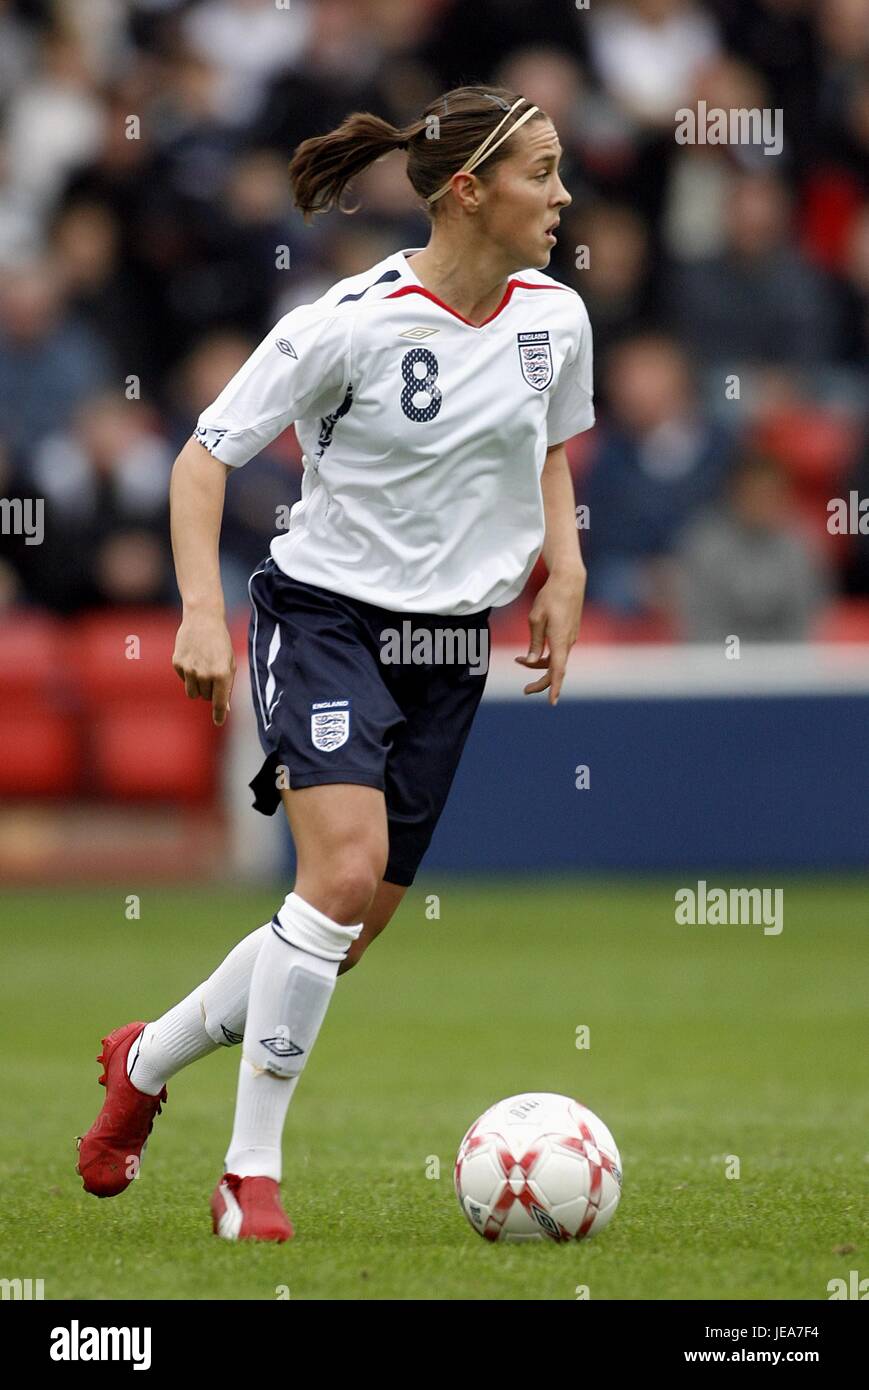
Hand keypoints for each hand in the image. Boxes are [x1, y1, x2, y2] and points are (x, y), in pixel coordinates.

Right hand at [172, 610, 235, 725]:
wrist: (203, 618)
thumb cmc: (221, 642)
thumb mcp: (229, 663)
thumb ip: (227, 686)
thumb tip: (224, 708)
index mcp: (221, 674)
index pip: (219, 702)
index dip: (219, 715)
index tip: (218, 722)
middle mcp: (204, 673)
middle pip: (206, 697)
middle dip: (211, 691)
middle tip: (214, 674)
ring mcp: (189, 669)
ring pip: (193, 692)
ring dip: (199, 686)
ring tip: (203, 668)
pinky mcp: (177, 663)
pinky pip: (183, 679)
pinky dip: (188, 674)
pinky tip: (194, 657)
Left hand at [514, 569, 585, 704]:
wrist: (570, 580)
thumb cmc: (550, 596)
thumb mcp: (536, 619)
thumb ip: (534, 643)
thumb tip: (530, 661)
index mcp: (560, 641)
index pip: (558, 671)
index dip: (554, 688)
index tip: (552, 702)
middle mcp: (568, 643)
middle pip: (555, 671)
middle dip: (540, 682)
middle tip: (524, 690)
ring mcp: (570, 638)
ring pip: (555, 661)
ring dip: (538, 665)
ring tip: (518, 660)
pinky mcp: (569, 633)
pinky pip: (558, 651)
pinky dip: (545, 656)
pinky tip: (532, 651)